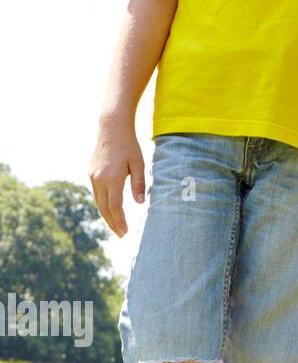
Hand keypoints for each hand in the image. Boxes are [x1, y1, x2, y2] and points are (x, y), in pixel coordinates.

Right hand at [89, 118, 145, 237]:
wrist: (111, 128)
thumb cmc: (129, 145)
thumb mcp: (139, 164)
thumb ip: (139, 184)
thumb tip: (140, 203)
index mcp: (112, 179)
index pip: (114, 207)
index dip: (119, 221)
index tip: (125, 232)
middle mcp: (99, 180)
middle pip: (104, 208)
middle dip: (112, 222)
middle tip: (121, 234)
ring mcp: (92, 176)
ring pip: (98, 201)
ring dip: (106, 215)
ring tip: (116, 225)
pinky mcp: (91, 172)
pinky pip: (96, 193)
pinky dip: (103, 204)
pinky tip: (109, 208)